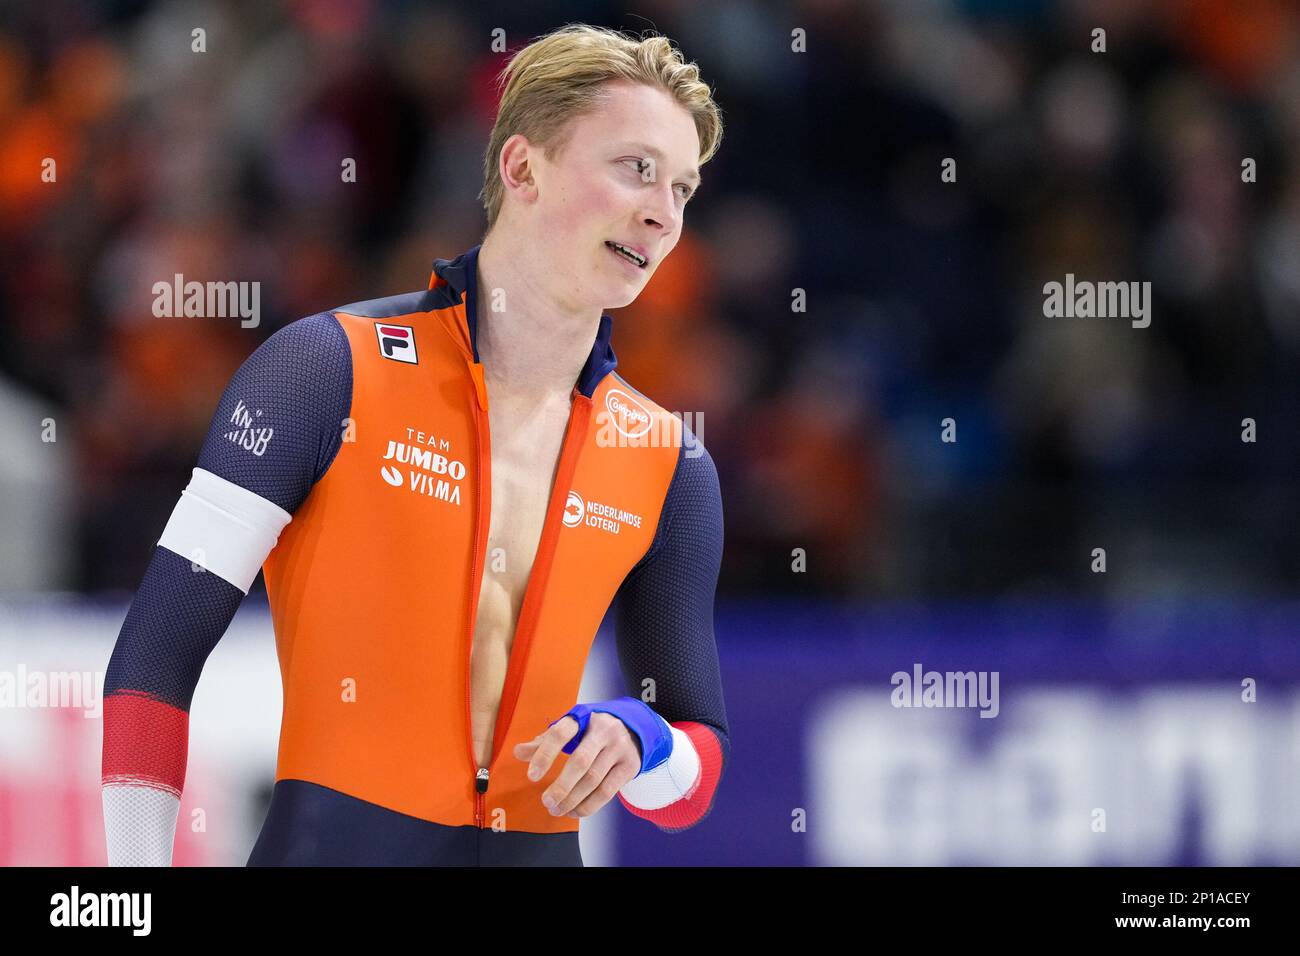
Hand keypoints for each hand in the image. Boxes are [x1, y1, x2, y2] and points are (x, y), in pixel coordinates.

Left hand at [513, 714, 642, 817]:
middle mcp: (603, 730)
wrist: (633, 728)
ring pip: (593, 779)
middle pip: (580, 761)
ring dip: (573, 799)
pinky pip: (607, 791)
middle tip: (546, 802)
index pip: (560, 733)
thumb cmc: (591, 731)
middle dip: (561, 786)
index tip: (532, 776)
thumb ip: (543, 741)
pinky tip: (575, 811)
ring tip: (557, 809)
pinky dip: (589, 805)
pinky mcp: (630, 765)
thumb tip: (518, 752)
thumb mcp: (569, 730)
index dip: (544, 754)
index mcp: (583, 718)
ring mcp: (619, 748)